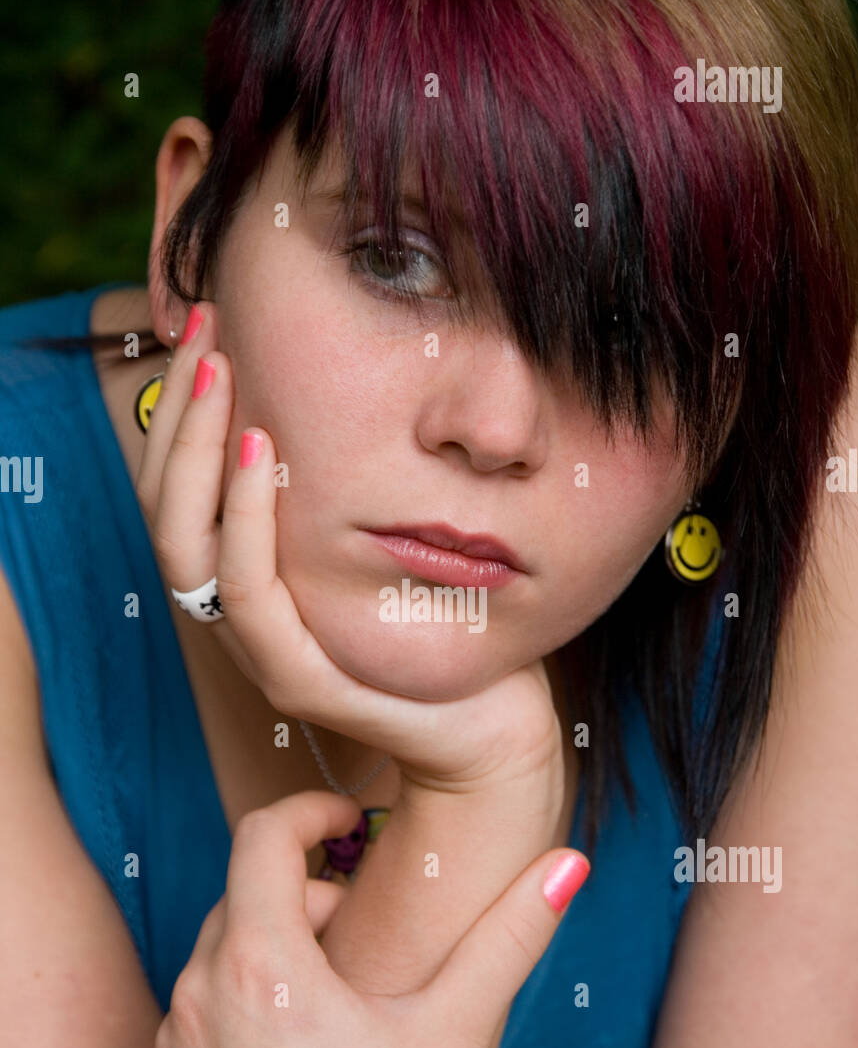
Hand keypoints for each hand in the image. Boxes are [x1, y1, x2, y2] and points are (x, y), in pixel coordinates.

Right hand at [134, 301, 563, 794]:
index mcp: (253, 581)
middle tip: (204, 326)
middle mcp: (244, 616)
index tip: (208, 325)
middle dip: (178, 410)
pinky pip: (249, 594)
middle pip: (167, 510)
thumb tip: (343, 377)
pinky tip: (260, 446)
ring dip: (197, 451)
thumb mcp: (395, 527)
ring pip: (188, 549)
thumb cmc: (452, 619)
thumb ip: (353, 475)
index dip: (180, 408)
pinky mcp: (303, 682)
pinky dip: (245, 517)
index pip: (182, 492)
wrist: (499, 722)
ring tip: (222, 371)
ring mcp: (266, 653)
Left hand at [148, 791, 589, 1047]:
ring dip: (273, 954)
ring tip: (335, 1005)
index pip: (262, 835)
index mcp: (265, 966)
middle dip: (307, 895)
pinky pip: (195, 1016)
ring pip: (218, 957)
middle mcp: (200, 998)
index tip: (349, 819)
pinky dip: (238, 1010)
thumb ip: (512, 936)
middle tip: (362, 938)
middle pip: (246, 896)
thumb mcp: (456, 1031)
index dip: (310, 809)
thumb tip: (567, 864)